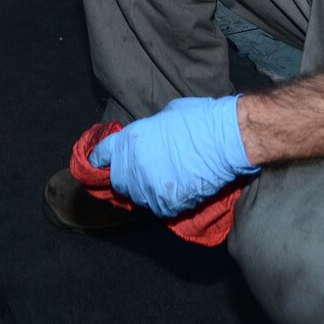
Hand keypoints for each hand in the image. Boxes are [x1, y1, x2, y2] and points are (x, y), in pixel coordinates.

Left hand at [89, 96, 255, 216]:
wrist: (225, 140)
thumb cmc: (199, 119)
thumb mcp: (164, 116)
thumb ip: (148, 132)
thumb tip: (148, 139)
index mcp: (130, 141)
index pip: (101, 156)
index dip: (99, 159)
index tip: (99, 164)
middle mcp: (133, 166)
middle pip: (117, 180)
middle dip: (124, 177)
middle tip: (139, 173)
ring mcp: (149, 187)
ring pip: (136, 197)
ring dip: (144, 190)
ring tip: (161, 181)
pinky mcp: (167, 203)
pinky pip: (158, 207)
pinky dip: (164, 201)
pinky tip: (176, 190)